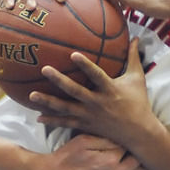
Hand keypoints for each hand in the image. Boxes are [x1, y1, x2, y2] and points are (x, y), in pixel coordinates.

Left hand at [31, 40, 152, 145]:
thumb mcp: (137, 78)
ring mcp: (90, 115)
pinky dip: (52, 121)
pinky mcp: (86, 125)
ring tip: (31, 95)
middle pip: (75, 91)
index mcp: (110, 90)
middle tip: (44, 69)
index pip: (96, 75)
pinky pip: (66, 123)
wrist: (138, 132)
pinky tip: (38, 117)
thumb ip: (133, 57)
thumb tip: (135, 37)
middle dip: (59, 80)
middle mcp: (98, 103)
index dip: (85, 65)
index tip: (73, 54)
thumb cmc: (138, 102)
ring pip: (66, 108)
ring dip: (48, 102)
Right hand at [45, 132, 138, 169]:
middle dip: (132, 154)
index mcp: (111, 160)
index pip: (128, 147)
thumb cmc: (66, 155)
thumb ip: (106, 140)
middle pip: (134, 163)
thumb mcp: (85, 140)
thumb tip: (121, 139)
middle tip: (128, 146)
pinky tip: (106, 166)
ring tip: (120, 154)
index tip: (125, 135)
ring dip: (124, 163)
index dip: (126, 140)